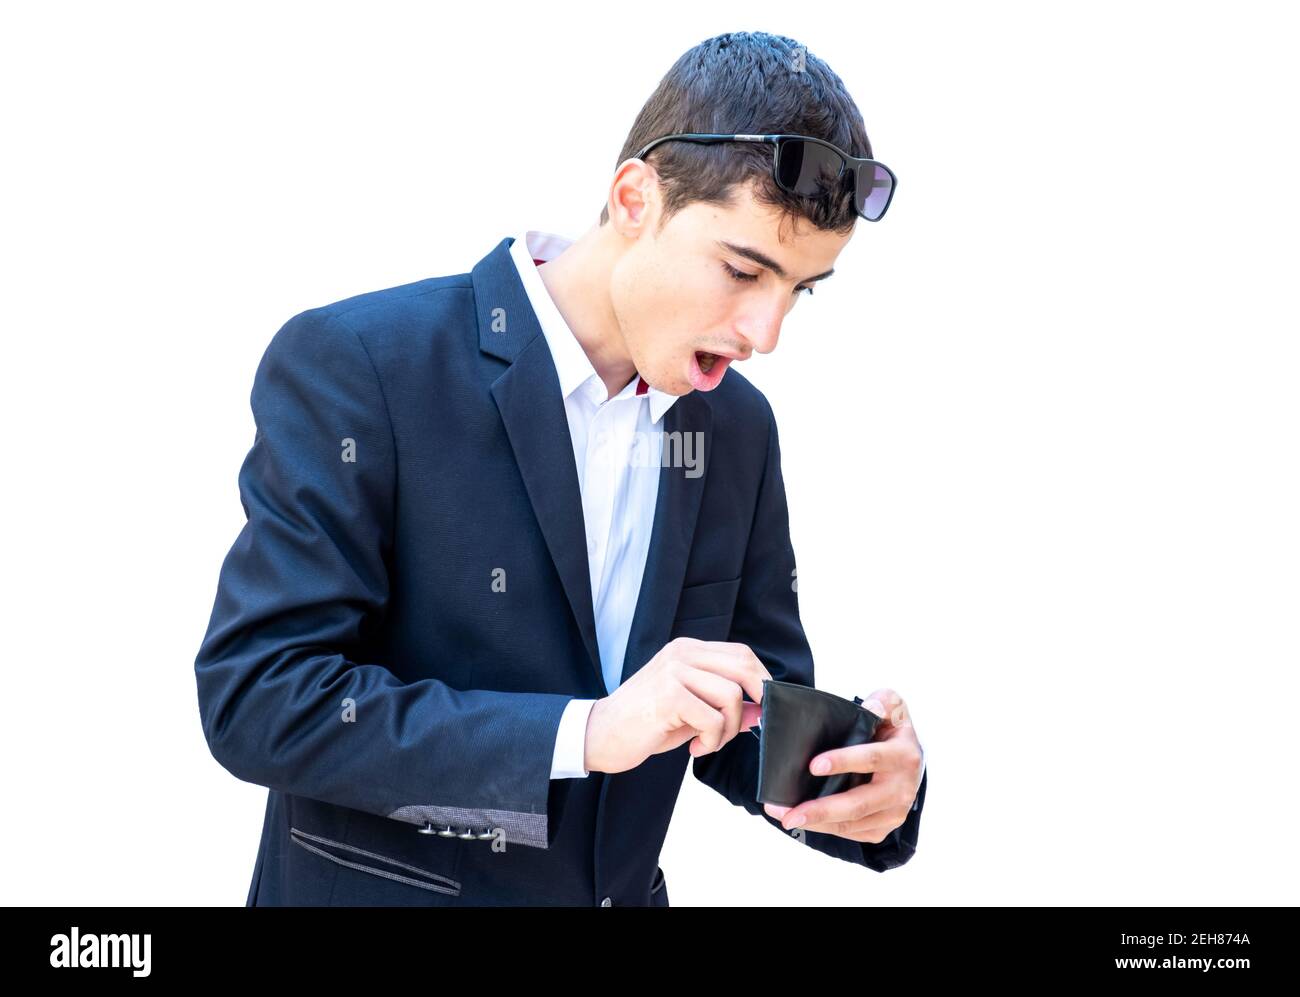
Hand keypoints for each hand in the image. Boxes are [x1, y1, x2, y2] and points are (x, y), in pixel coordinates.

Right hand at [583, 637, 768, 773]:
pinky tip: (693, 747)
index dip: (761, 680)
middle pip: (744, 666)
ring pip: (732, 696)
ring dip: (729, 729)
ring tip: (708, 742)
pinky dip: (712, 741)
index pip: (742, 654)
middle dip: (757, 700)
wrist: (599, 735)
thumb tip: (762, 711)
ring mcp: (674, 672)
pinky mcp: (669, 696)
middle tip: (749, 726)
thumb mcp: (691, 711)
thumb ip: (724, 705)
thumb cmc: (644, 723)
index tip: (764, 708)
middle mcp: (682, 653)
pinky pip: (714, 719)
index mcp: (687, 650)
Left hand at [762, 687, 923, 843]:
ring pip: (851, 823)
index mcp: (903, 756)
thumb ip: (880, 701)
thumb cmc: (890, 729)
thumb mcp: (891, 705)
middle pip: (858, 804)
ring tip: (784, 816)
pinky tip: (801, 820)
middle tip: (790, 813)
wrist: (908, 758)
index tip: (813, 765)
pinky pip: (851, 832)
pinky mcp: (882, 827)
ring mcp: (894, 813)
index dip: (843, 762)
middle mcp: (901, 789)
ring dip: (816, 823)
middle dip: (822, 810)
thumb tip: (868, 707)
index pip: (871, 759)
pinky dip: (824, 828)